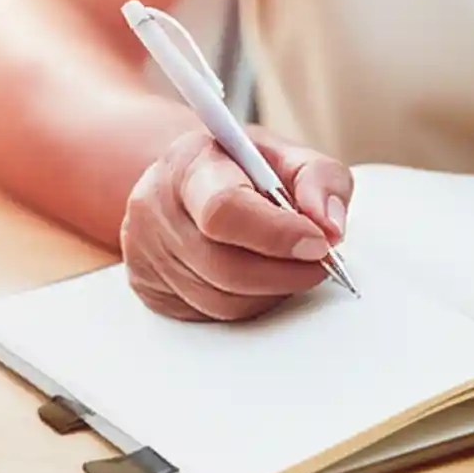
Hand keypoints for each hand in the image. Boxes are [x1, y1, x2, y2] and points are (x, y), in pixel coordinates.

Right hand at [120, 128, 351, 321]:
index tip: (318, 244)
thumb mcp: (287, 156)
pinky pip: (208, 316)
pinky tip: (258, 279)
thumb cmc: (242, 169)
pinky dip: (246, 304)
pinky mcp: (148, 287)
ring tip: (289, 266)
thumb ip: (320, 179)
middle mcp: (155, 206)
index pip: (225, 209)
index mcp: (189, 163)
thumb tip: (329, 226)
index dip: (277, 235)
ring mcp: (144, 251)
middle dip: (284, 272)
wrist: (191, 181)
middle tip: (319, 263)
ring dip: (270, 292)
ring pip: (219, 300)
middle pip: (224, 266)